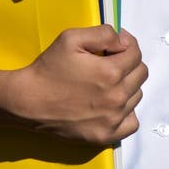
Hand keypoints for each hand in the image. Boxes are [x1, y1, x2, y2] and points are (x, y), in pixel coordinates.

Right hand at [4, 25, 147, 144]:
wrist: (28, 101)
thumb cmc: (48, 68)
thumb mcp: (71, 38)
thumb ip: (104, 34)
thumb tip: (123, 41)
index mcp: (111, 72)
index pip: (136, 54)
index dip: (127, 45)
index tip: (114, 45)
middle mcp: (117, 97)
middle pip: (140, 74)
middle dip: (128, 63)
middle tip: (109, 62)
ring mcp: (113, 119)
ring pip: (136, 96)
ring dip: (127, 85)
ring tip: (105, 83)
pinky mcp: (105, 135)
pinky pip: (132, 122)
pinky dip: (126, 112)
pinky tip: (111, 104)